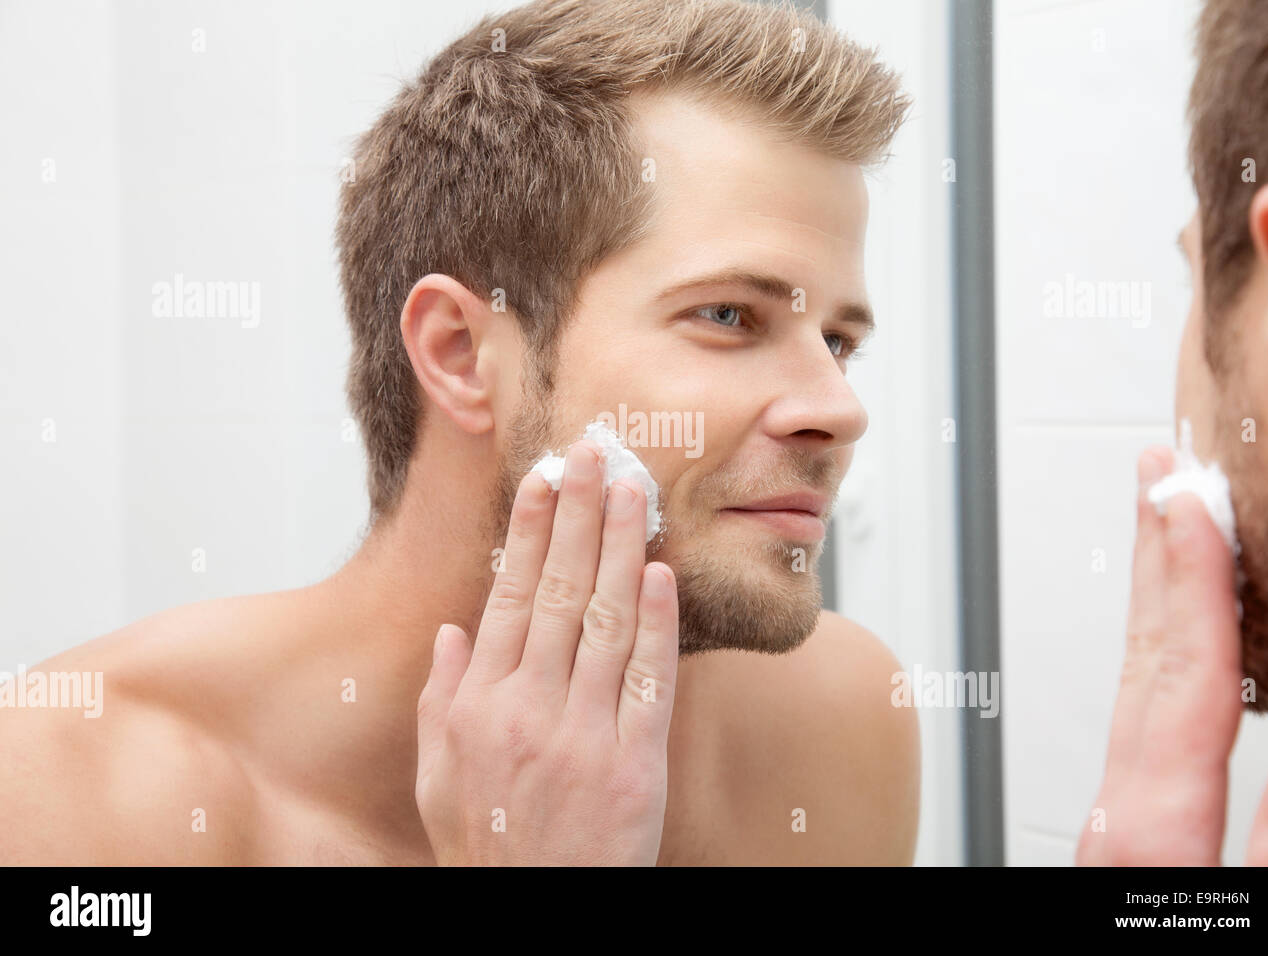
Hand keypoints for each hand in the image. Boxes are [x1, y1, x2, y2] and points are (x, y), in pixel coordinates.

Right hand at [414, 439, 679, 864]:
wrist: (535, 916)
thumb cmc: (487, 844)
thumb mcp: (436, 775)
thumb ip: (440, 700)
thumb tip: (451, 632)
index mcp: (479, 704)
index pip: (511, 596)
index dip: (532, 532)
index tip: (545, 479)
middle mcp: (530, 709)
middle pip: (563, 592)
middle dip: (580, 515)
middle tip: (595, 454)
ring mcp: (585, 734)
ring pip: (609, 621)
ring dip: (623, 548)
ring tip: (634, 490)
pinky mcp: (635, 764)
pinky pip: (650, 682)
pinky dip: (659, 625)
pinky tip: (662, 573)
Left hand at [1077, 446, 1267, 864]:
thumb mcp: (1258, 916)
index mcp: (1154, 832)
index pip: (1184, 676)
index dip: (1193, 581)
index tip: (1189, 501)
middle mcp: (1124, 812)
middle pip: (1144, 657)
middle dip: (1155, 555)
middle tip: (1156, 470)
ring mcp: (1119, 820)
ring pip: (1137, 684)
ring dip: (1157, 596)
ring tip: (1166, 528)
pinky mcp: (1129, 837)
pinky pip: (1146, 720)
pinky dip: (1166, 658)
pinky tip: (1183, 643)